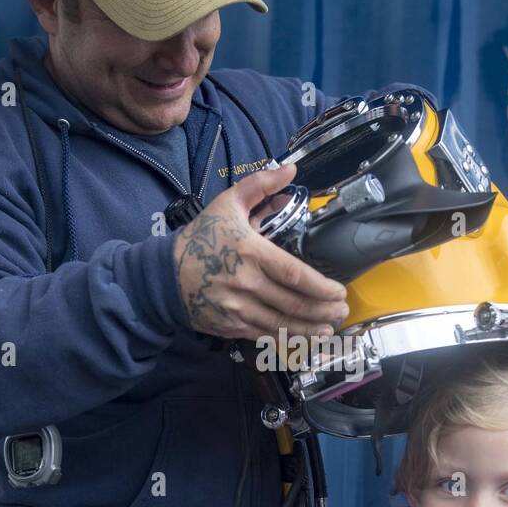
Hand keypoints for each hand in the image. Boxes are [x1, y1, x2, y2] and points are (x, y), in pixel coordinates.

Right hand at [173, 162, 348, 339]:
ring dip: (310, 328)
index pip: (294, 275)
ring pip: (281, 324)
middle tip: (343, 311)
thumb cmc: (201, 237)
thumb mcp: (228, 203)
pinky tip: (304, 337)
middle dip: (323, 310)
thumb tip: (291, 168)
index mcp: (250, 252)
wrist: (164, 274)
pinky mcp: (230, 326)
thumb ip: (260, 185)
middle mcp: (245, 283)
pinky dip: (287, 338)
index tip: (340, 292)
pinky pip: (264, 335)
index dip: (321, 288)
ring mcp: (237, 309)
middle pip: (293, 303)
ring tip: (330, 327)